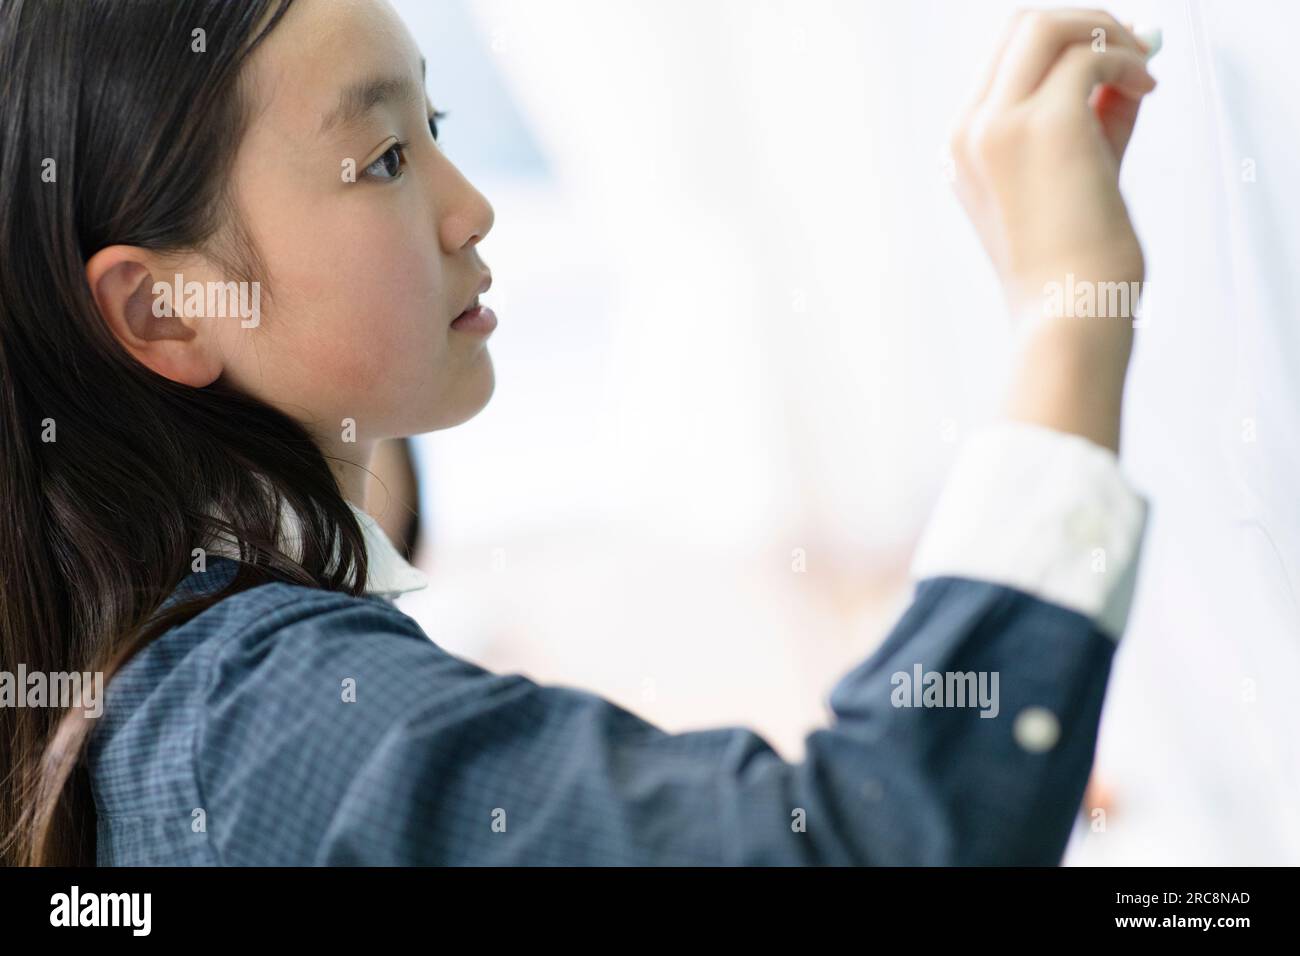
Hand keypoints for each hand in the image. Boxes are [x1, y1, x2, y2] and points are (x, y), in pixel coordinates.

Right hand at [949, 9, 1155, 319]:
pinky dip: (1127, 61)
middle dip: (1085, 23)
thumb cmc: (1073, 264)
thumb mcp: (1073, 178)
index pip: (1006, 59)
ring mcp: (1000, 125)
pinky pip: (1091, 57)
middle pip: (1021, 25)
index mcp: (965, 148)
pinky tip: (1145, 88)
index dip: (1064, 43)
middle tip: (1132, 48)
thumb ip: (1091, 121)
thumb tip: (1125, 67)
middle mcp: (972, 130)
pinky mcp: (1045, 125)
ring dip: (1107, 33)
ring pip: (1049, 26)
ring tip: (1141, 68)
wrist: (1067, 313)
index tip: (1112, 57)